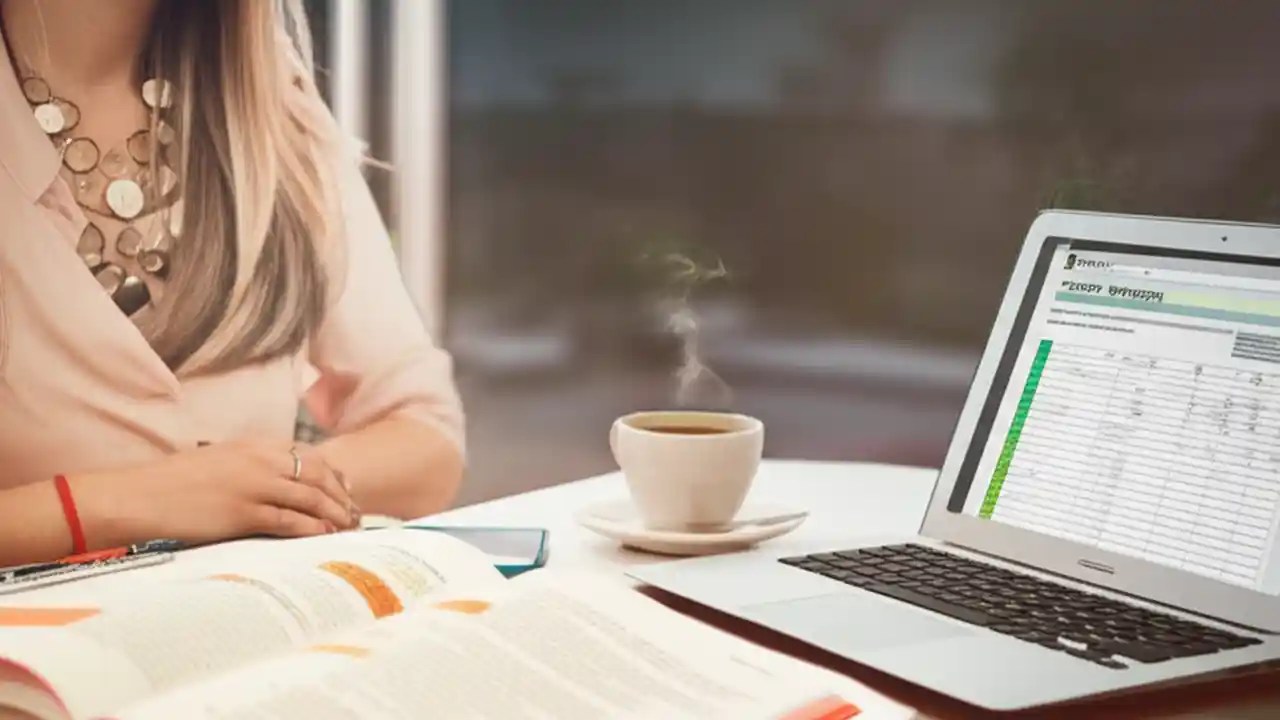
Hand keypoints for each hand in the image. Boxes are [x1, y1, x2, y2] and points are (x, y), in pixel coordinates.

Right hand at [72, 441, 359, 547]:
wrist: (139, 496)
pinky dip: (312, 529)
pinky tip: (325, 537)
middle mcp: (261, 460)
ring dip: (335, 514)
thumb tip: (277, 481)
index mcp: (255, 445)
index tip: (347, 491)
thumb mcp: (220, 461)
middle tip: (356, 515)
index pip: (310, 456)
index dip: (334, 475)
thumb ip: (251, 466)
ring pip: (311, 498)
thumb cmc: (174, 483)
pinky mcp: (244, 512)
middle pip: (319, 475)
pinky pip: (290, 520)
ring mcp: (255, 485)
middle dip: (342, 496)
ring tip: (348, 529)